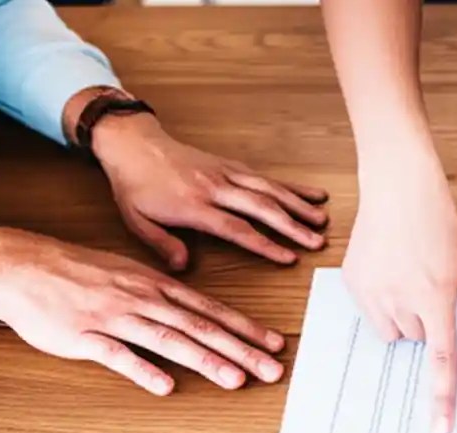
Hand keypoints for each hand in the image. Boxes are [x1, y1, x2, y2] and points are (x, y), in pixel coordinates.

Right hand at [0, 227, 286, 394]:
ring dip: (205, 361)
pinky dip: (142, 370)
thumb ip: (163, 295)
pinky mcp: (85, 336)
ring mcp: (115, 317)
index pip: (211, 310)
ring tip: (236, 380)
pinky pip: (118, 356)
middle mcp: (142, 299)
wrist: (20, 266)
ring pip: (168, 340)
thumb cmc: (76, 273)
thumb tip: (196, 312)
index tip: (275, 345)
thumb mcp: (128, 275)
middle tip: (272, 370)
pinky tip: (165, 386)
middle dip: (241, 350)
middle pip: (200, 327)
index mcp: (155, 286)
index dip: (245, 328)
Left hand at [94, 114, 328, 269]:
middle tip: (317, 241)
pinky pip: (266, 177)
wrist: (134, 143)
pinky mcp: (231, 165)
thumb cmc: (135, 183)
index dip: (264, 244)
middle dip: (292, 225)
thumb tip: (183, 265)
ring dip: (298, 204)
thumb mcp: (136, 220)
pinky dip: (291, 186)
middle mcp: (215, 187)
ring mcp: (226, 173)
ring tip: (322, 219)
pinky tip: (311, 193)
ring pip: (269, 188)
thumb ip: (161, 244)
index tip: (288, 257)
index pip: (236, 228)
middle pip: (261, 207)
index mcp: (193, 204)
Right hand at [343, 161, 456, 432]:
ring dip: (401, 313)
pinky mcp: (353, 282)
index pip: (442, 359)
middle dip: (424, 323)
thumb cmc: (435, 217)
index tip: (441, 428)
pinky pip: (371, 310)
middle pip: (416, 339)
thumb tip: (432, 321)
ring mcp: (373, 292)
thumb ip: (449, 297)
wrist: (399, 183)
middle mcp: (403, 299)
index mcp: (438, 296)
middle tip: (426, 289)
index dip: (443, 397)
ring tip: (404, 275)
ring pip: (392, 329)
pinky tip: (386, 265)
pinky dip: (380, 297)